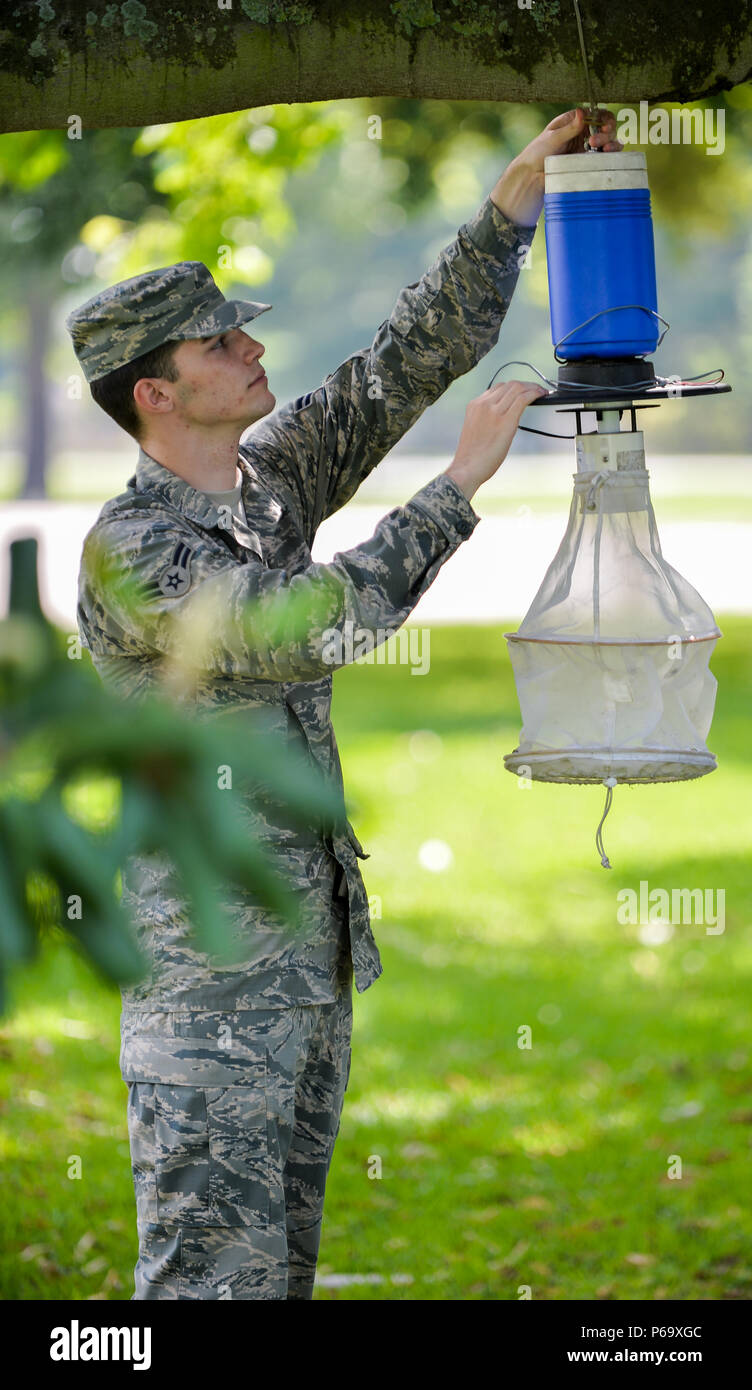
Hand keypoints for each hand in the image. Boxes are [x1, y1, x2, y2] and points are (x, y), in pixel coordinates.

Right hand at [445, 381, 546, 500]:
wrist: (467, 469)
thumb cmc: (471, 456)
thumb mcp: (475, 429)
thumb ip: (486, 418)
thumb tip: (504, 417)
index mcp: (474, 406)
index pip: (498, 388)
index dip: (514, 388)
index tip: (523, 392)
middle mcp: (484, 404)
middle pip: (509, 385)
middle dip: (526, 385)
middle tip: (536, 391)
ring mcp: (494, 411)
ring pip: (517, 388)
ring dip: (532, 388)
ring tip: (541, 393)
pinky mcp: (506, 421)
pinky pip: (523, 399)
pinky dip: (534, 394)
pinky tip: (540, 396)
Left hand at [491, 107, 622, 226]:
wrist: (532, 176)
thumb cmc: (537, 153)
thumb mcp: (552, 138)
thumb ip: (568, 128)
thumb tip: (582, 113)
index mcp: (573, 121)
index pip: (596, 114)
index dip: (604, 118)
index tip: (605, 125)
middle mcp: (582, 132)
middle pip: (605, 127)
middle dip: (606, 133)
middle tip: (594, 142)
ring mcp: (586, 147)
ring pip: (608, 141)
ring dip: (611, 143)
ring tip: (604, 149)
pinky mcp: (588, 162)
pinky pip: (604, 156)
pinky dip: (610, 155)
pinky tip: (607, 155)